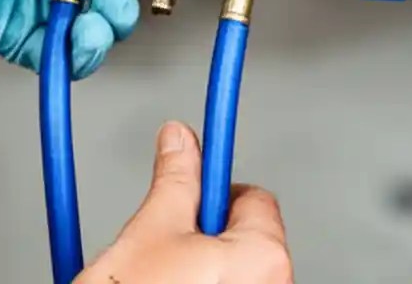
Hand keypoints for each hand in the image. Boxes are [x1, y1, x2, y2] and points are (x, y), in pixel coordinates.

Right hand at [77, 122, 292, 283]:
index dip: (212, 191)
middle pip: (245, 238)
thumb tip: (180, 141)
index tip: (192, 186)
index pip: (253, 197)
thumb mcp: (147, 235)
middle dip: (204, 236)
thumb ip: (173, 182)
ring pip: (234, 272)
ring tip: (158, 282)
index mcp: (263, 256)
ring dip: (201, 270)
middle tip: (163, 248)